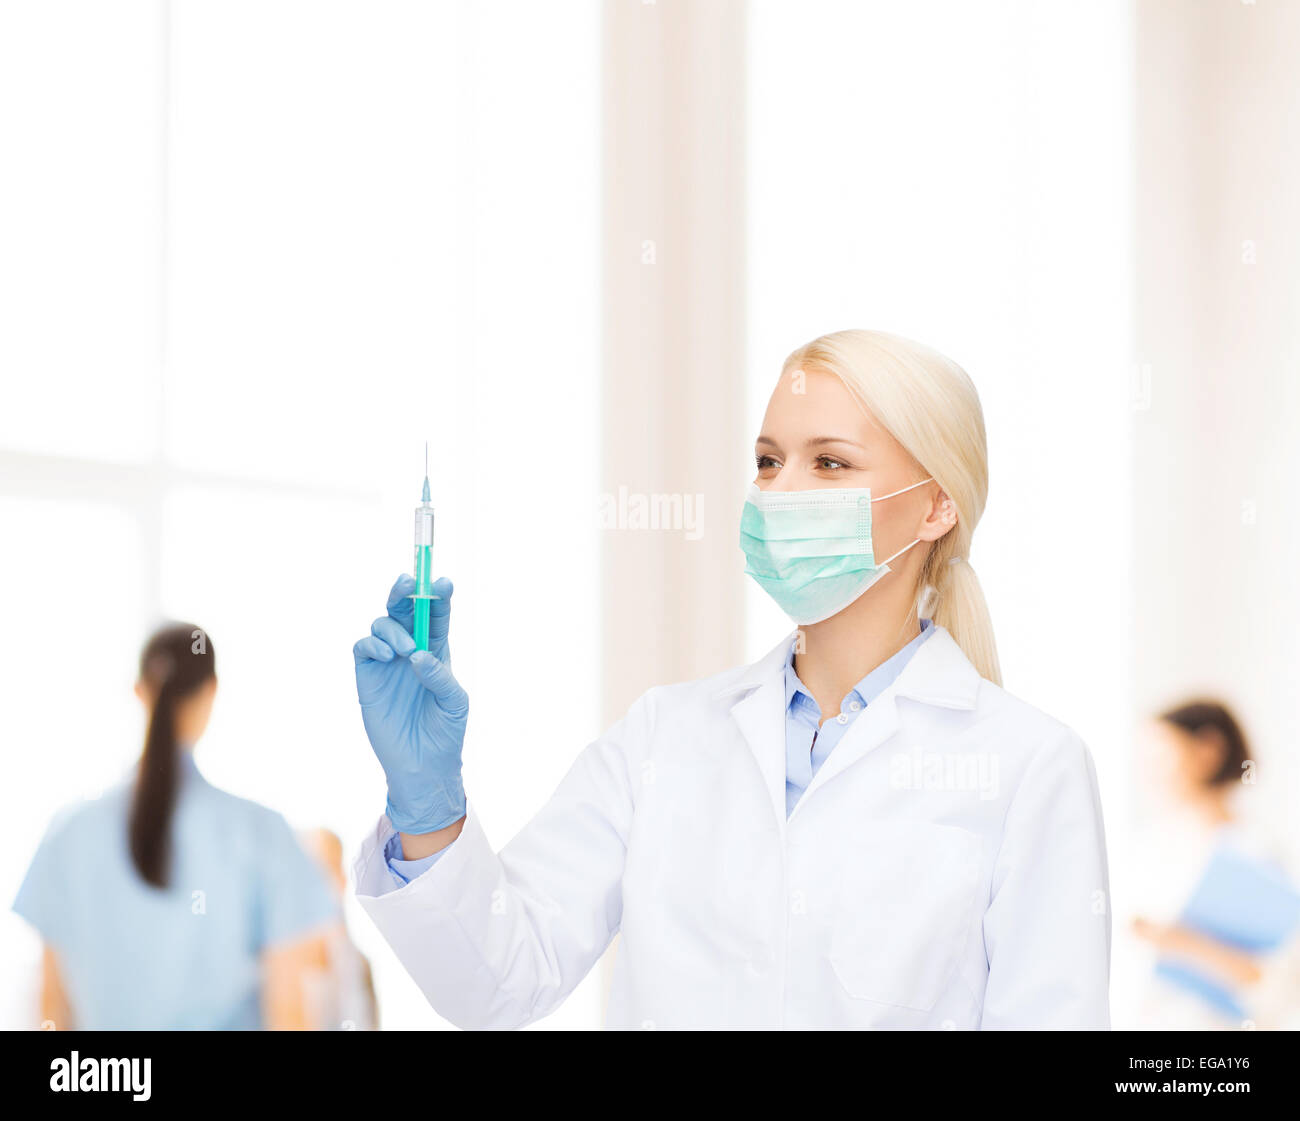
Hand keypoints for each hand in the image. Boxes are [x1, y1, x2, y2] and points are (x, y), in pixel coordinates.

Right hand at [353, 574, 467, 833]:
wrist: (423, 765)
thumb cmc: (445, 732)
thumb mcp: (454, 702)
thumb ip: (440, 675)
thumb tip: (419, 655)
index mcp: (437, 650)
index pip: (437, 615)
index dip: (439, 596)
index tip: (444, 583)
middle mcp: (410, 649)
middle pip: (405, 610)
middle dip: (406, 591)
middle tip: (409, 580)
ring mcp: (387, 662)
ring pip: (382, 623)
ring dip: (392, 627)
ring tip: (404, 649)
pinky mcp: (368, 677)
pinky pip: (363, 648)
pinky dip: (373, 643)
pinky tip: (387, 655)